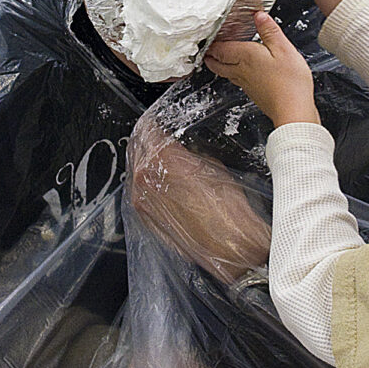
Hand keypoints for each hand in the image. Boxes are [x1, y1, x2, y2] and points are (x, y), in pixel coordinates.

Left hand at [127, 116, 270, 285]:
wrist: (231, 245)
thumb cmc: (228, 208)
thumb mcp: (213, 165)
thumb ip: (190, 154)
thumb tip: (185, 152)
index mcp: (162, 158)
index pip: (147, 130)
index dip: (153, 124)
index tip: (156, 122)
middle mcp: (145, 178)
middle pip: (137, 150)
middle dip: (147, 143)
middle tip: (156, 139)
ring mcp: (142, 200)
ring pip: (137, 173)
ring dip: (146, 165)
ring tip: (160, 162)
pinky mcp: (145, 219)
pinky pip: (141, 195)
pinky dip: (148, 187)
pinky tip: (162, 186)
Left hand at [204, 11, 318, 126]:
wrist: (292, 111)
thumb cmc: (290, 82)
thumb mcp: (283, 49)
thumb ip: (270, 31)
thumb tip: (259, 16)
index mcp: (245, 56)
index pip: (221, 48)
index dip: (212, 43)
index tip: (208, 38)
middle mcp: (242, 71)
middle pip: (218, 63)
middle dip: (211, 57)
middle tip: (207, 52)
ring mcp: (247, 84)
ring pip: (226, 74)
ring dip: (220, 66)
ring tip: (218, 61)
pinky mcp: (255, 94)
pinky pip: (238, 82)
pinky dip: (234, 75)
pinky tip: (242, 75)